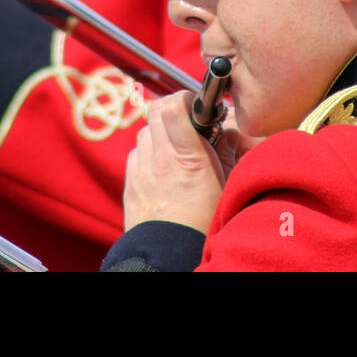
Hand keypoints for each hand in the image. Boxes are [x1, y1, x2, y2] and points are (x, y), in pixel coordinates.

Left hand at [123, 92, 244, 233]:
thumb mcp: (226, 188)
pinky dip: (147, 153)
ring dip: (159, 132)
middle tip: (187, 120)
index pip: (174, 107)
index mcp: (188, 159)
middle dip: (172, 109)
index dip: (185, 98)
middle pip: (155, 111)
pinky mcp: (130, 185)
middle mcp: (160, 160)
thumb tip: (225, 131)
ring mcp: (142, 172)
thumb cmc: (204, 226)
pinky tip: (160, 167)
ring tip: (175, 147)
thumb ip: (225, 153)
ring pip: (144, 132)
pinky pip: (135, 154)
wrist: (171, 259)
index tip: (197, 105)